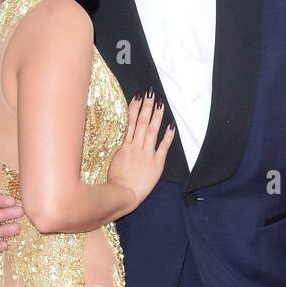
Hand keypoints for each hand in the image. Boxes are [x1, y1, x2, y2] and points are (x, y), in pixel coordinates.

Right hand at [107, 93, 174, 208]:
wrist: (123, 194)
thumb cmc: (115, 181)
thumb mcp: (114, 162)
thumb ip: (121, 150)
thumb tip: (124, 141)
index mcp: (125, 146)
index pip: (130, 123)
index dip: (135, 108)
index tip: (138, 97)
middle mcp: (136, 147)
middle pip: (142, 122)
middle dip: (147, 106)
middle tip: (151, 93)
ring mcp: (147, 154)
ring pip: (151, 131)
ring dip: (156, 116)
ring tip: (160, 103)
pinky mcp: (156, 163)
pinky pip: (163, 147)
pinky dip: (167, 137)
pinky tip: (171, 126)